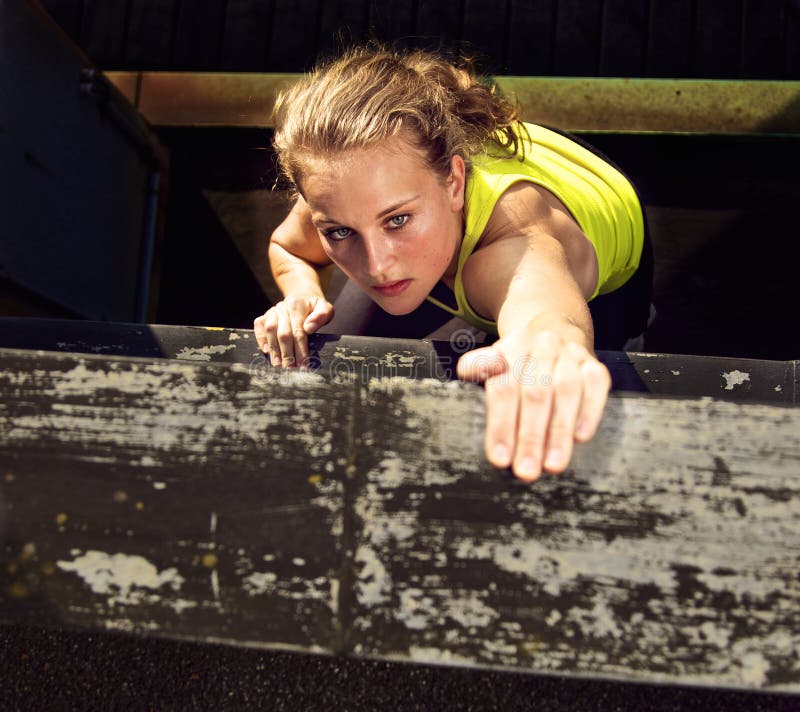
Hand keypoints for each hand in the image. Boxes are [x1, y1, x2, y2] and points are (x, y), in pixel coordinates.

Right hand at [253, 296, 333, 367]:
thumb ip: (322, 315)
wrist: (302, 296)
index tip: (303, 365)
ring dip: (274, 349)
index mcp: (297, 306)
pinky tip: (266, 351)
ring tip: (278, 364)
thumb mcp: (324, 307)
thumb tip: (309, 328)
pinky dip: (261, 339)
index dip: (301, 350)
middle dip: (287, 354)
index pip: (299, 332)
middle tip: (290, 369)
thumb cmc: (315, 307)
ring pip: (270, 331)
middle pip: (283, 334)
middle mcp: (283, 308)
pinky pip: (259, 326)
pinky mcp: (264, 315)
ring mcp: (272, 311)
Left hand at [456, 327, 610, 480]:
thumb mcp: (493, 363)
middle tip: (526, 471)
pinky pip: (595, 386)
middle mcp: (541, 347)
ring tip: (553, 465)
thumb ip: (479, 372)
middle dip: (530, 437)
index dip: (501, 424)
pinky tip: (580, 438)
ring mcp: (570, 354)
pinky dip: (589, 412)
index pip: (504, 387)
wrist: (555, 331)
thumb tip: (471, 376)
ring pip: (566, 391)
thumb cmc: (520, 364)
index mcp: (511, 348)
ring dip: (559, 432)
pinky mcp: (594, 364)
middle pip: (535, 393)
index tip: (499, 458)